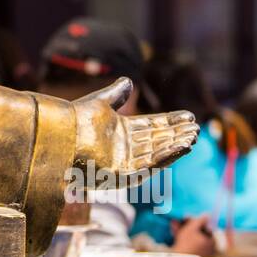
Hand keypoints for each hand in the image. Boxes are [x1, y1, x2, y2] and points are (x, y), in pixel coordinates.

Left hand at [73, 77, 198, 176]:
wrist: (60, 133)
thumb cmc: (75, 119)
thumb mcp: (101, 102)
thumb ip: (116, 94)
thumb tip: (128, 80)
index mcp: (121, 132)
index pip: (152, 126)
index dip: (171, 121)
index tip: (189, 115)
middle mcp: (125, 149)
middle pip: (158, 140)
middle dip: (178, 134)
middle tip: (197, 127)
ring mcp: (124, 163)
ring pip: (157, 154)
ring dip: (176, 145)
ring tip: (194, 136)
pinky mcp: (122, 175)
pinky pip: (149, 166)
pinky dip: (166, 157)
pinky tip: (181, 146)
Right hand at [171, 213, 214, 256]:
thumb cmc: (187, 243)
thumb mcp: (192, 228)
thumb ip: (200, 220)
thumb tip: (207, 214)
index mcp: (212, 242)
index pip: (206, 228)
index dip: (197, 221)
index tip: (188, 217)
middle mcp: (208, 248)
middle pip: (198, 233)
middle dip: (187, 225)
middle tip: (180, 219)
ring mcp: (199, 252)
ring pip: (191, 238)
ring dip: (182, 229)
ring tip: (173, 223)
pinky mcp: (191, 255)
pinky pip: (187, 243)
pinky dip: (181, 237)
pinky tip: (173, 231)